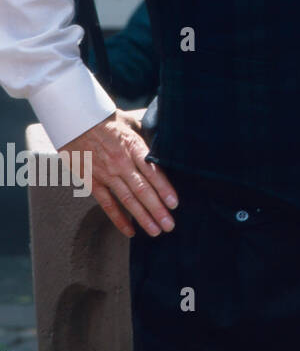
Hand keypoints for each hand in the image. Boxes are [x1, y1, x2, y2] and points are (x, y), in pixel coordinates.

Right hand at [58, 112, 177, 238]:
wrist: (75, 120)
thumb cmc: (107, 119)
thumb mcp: (132, 122)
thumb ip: (149, 134)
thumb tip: (168, 140)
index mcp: (133, 147)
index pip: (152, 171)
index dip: (164, 188)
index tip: (174, 204)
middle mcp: (121, 163)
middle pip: (142, 190)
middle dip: (157, 209)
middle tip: (170, 225)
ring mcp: (106, 173)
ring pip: (127, 199)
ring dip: (142, 217)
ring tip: (156, 231)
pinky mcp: (92, 180)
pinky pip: (107, 203)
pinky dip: (118, 218)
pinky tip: (130, 231)